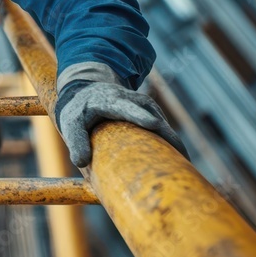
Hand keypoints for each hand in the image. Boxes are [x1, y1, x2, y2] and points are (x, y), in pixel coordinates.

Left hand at [54, 79, 187, 167]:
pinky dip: (171, 142)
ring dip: (173, 142)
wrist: (88, 92)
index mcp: (108, 101)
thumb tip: (81, 162)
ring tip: (184, 164)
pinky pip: (164, 128)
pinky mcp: (151, 112)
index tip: (153, 124)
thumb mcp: (71, 125)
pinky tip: (180, 159)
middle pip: (152, 116)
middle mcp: (130, 99)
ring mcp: (143, 104)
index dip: (140, 116)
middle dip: (166, 134)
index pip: (125, 107)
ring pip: (162, 123)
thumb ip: (75, 142)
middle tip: (181, 156)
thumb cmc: (79, 112)